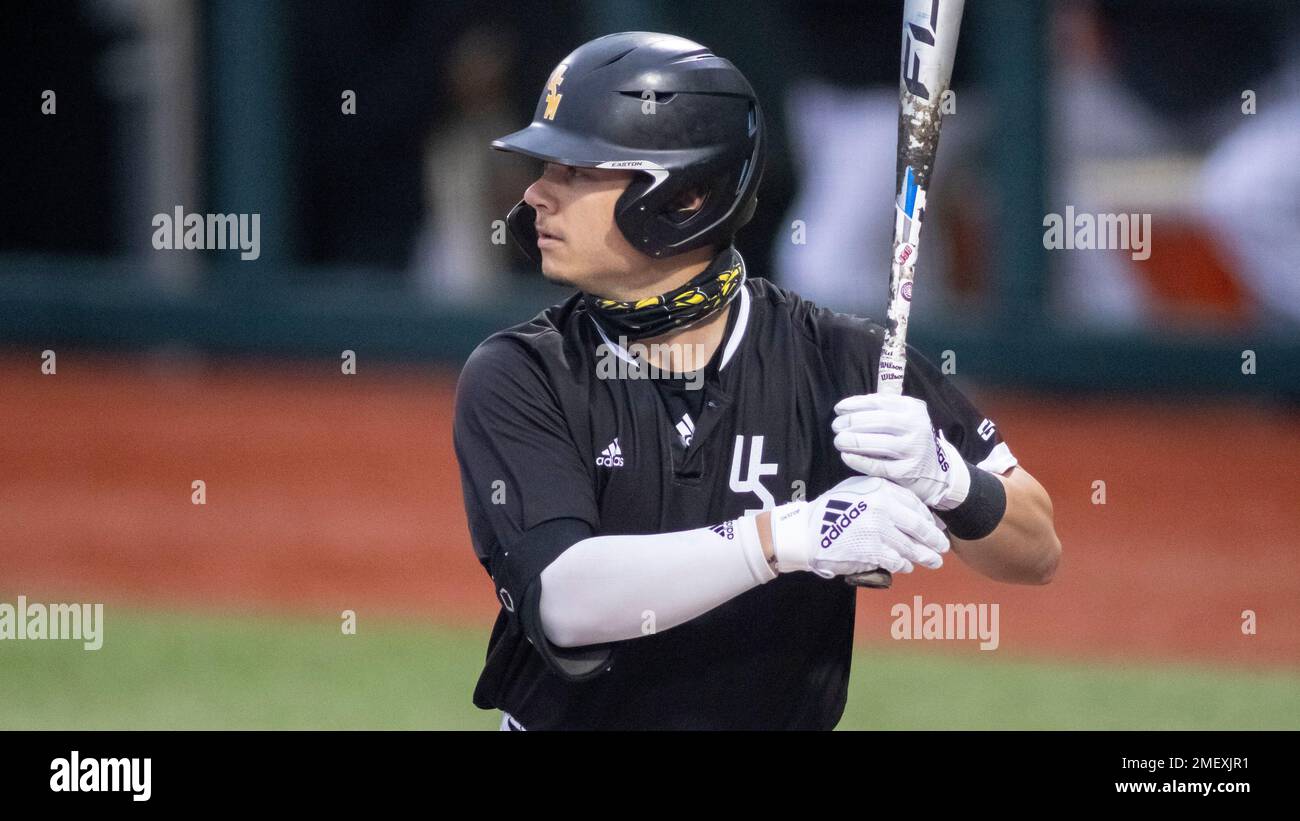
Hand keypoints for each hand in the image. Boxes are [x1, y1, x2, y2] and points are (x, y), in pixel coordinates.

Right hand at [764, 475, 948, 578]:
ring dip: (924, 556)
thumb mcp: (859, 489)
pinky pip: (896, 560)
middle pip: (919, 526)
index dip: (929, 518)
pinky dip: (904, 564)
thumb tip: (914, 510)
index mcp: (881, 488)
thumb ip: (884, 494)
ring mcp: (879, 529)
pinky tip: (906, 566)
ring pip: (911, 546)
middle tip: (942, 547)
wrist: (807, 531)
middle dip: (934, 539)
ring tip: (933, 561)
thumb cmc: (832, 509)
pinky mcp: (873, 550)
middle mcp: (884, 506)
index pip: (915, 504)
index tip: (936, 527)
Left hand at [832, 394, 969, 510]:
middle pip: (879, 422)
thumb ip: (881, 407)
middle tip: (835, 426)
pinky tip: (846, 456)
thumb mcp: (904, 415)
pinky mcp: (907, 472)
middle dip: (852, 423)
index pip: (880, 403)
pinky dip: (860, 461)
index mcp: (913, 408)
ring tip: (838, 441)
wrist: (934, 469)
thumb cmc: (909, 437)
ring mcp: (913, 450)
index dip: (856, 404)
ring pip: (880, 444)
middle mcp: (916, 427)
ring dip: (854, 441)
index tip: (838, 409)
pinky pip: (879, 466)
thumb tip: (847, 406)